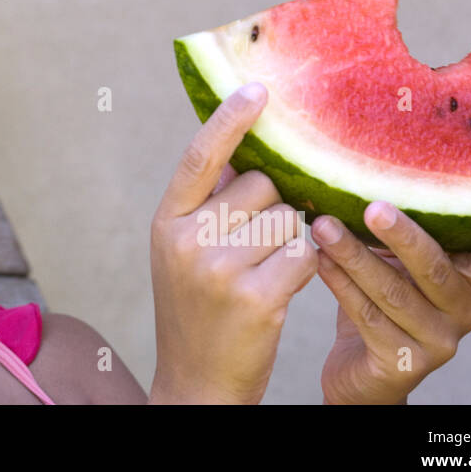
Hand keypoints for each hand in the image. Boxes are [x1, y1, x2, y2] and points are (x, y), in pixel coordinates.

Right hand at [149, 83, 318, 403]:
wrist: (196, 384)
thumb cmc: (198, 310)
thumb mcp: (181, 252)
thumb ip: (206, 203)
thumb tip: (242, 148)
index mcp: (166, 221)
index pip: (200, 156)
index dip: (230, 119)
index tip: (258, 88)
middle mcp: (187, 239)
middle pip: (261, 186)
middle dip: (272, 208)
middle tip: (253, 249)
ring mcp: (219, 269)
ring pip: (289, 218)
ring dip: (290, 240)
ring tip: (263, 274)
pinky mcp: (256, 297)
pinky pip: (304, 253)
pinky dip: (303, 267)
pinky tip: (280, 290)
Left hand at [312, 200, 470, 404]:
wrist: (361, 366)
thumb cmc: (382, 296)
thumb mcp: (397, 260)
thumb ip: (399, 226)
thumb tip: (366, 167)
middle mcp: (463, 311)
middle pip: (437, 270)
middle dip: (403, 236)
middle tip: (373, 208)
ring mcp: (438, 341)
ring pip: (394, 293)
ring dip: (354, 255)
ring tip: (324, 227)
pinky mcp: (405, 363)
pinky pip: (369, 317)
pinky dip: (341, 284)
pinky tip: (321, 259)